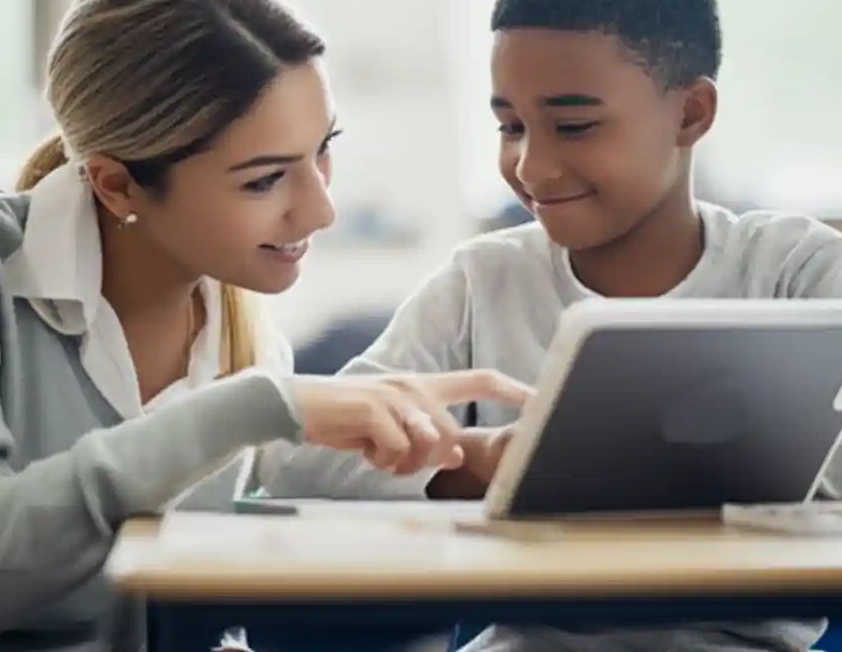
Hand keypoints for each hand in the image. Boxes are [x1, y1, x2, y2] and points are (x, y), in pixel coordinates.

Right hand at [288, 370, 532, 475]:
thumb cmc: (346, 419)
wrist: (299, 405)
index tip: (542, 400)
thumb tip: (456, 455)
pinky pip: (397, 450)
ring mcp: (396, 396)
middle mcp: (416, 386)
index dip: (515, 389)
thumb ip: (425, 437)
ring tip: (377, 454)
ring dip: (404, 463)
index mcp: (424, 385)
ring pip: (428, 445)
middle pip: (451, 435)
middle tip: (394, 461)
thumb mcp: (391, 429)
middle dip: (430, 461)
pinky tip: (362, 450)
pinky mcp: (375, 409)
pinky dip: (381, 460)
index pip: (482, 379)